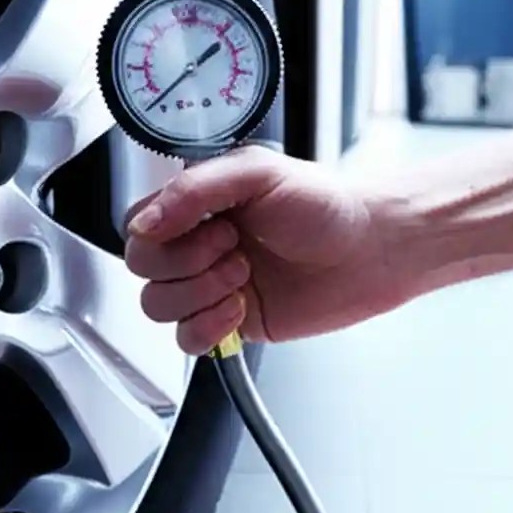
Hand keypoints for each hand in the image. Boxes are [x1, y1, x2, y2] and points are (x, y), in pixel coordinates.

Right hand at [123, 145, 403, 353]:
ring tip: (242, 275)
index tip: (203, 225)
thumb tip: (147, 223)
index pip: (138, 224)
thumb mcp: (257, 173)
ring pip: (158, 305)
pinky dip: (207, 327)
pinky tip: (240, 307)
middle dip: (185, 262)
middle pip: (142, 268)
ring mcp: (213, 285)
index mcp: (200, 204)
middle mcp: (201, 244)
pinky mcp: (231, 322)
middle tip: (233, 247)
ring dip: (198, 293)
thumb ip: (194, 189)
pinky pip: (187, 340)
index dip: (159, 233)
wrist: (373, 250)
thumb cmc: (329, 205)